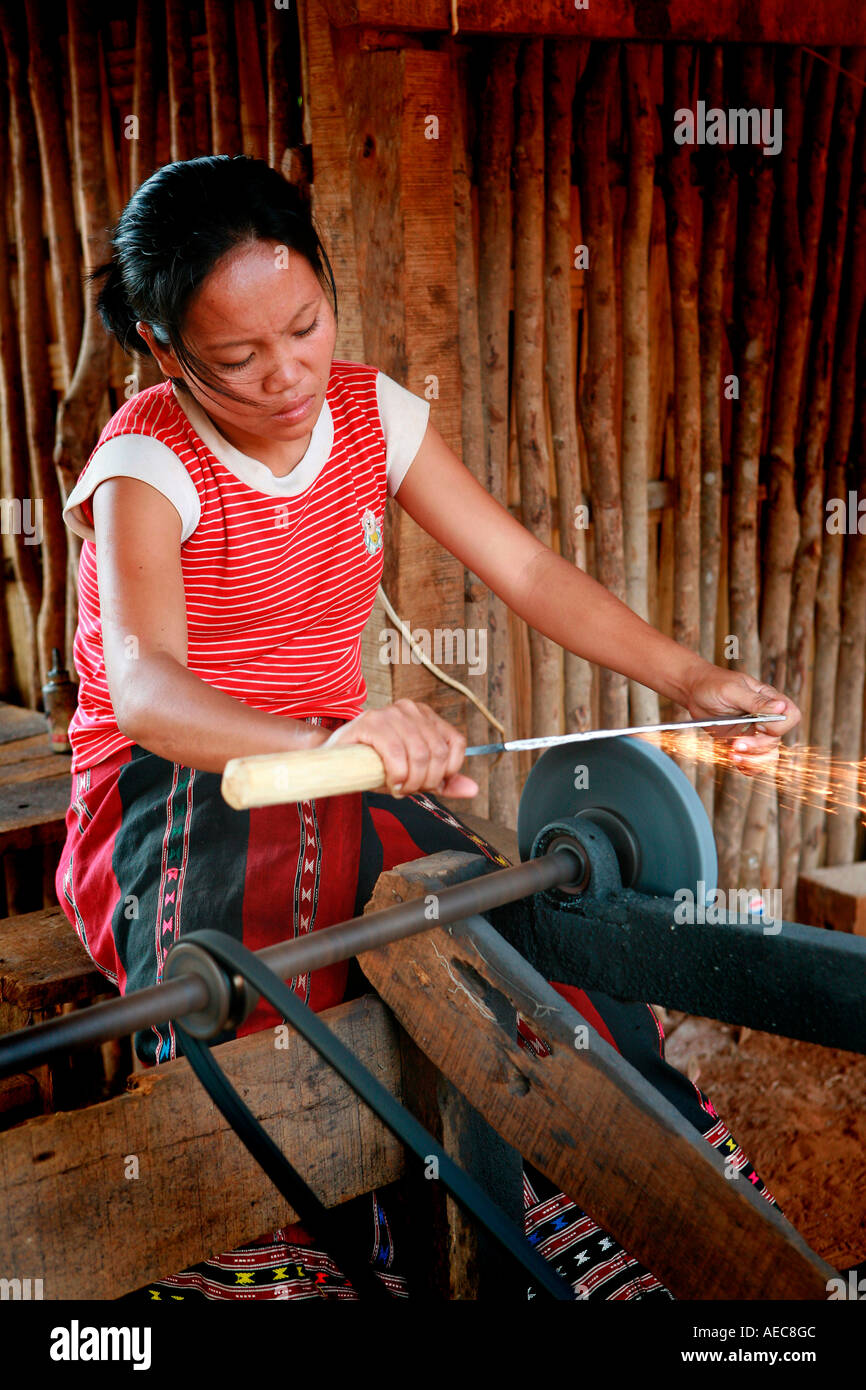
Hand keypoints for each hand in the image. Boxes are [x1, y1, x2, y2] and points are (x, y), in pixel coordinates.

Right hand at [323, 698, 478, 798]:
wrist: (335, 761)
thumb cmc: (376, 766)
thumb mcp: (415, 774)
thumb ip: (444, 780)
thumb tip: (473, 788)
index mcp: (425, 716)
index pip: (455, 743)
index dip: (446, 771)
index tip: (428, 784)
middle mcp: (410, 709)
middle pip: (437, 752)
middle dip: (426, 781)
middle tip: (409, 789)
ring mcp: (389, 713)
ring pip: (419, 755)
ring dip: (411, 782)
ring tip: (398, 788)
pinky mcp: (369, 722)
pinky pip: (396, 754)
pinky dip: (397, 776)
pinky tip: (390, 783)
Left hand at [680, 664, 800, 775]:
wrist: (694, 692)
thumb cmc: (714, 684)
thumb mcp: (733, 690)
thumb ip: (756, 701)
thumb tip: (781, 707)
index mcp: (770, 700)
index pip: (791, 717)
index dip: (778, 726)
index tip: (758, 725)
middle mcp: (766, 717)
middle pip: (777, 740)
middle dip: (757, 747)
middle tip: (735, 744)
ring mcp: (755, 732)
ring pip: (768, 755)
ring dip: (753, 760)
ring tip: (732, 756)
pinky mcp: (743, 742)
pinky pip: (754, 761)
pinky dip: (747, 766)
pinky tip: (735, 761)